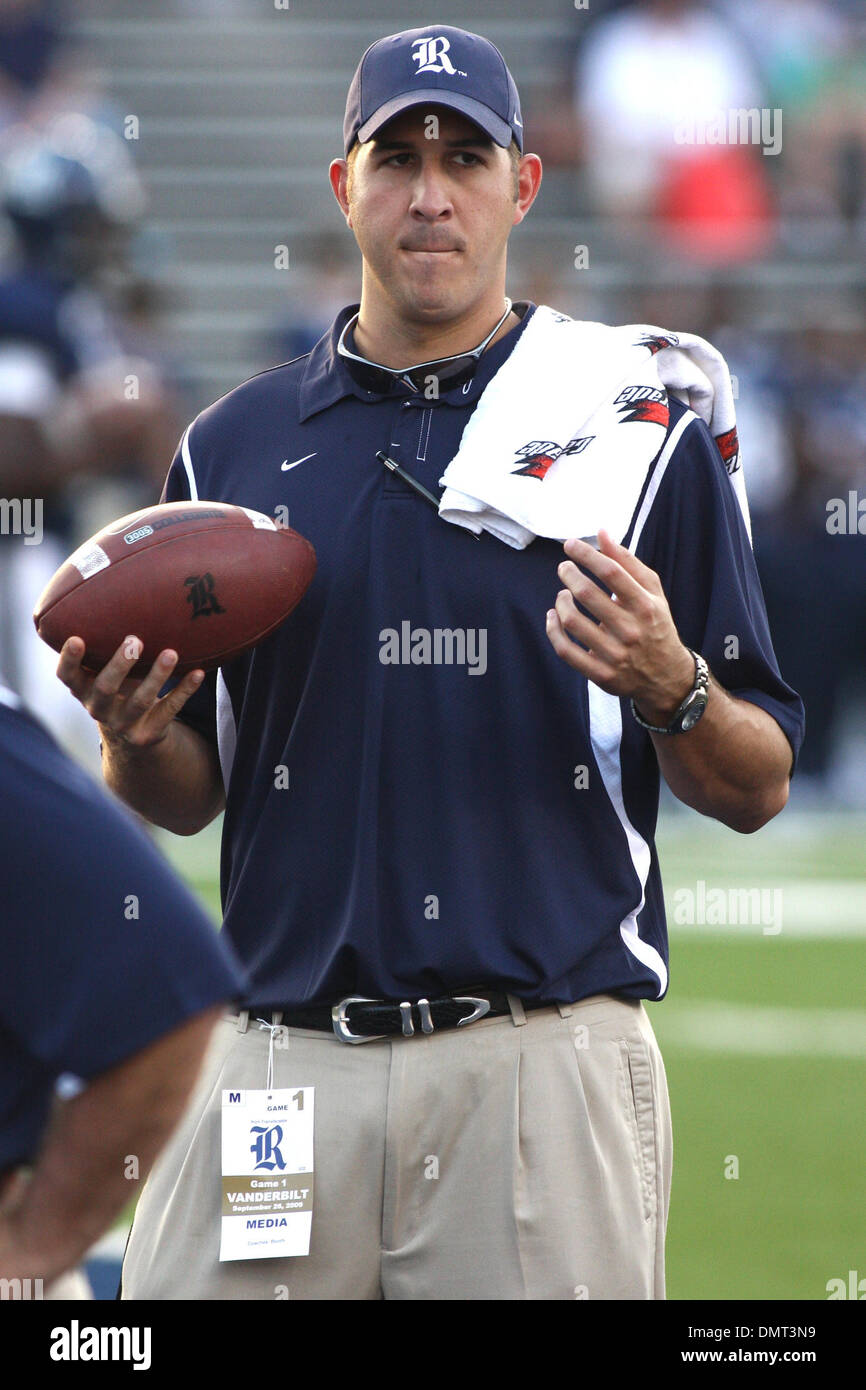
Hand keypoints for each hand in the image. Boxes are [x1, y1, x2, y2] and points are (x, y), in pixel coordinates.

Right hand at [56, 636, 204, 749]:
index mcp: (83, 689)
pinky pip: (169, 710)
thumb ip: (107, 644)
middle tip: (134, 640)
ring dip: (157, 676)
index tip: (76, 638)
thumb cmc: (119, 686)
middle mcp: (98, 708)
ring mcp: (123, 724)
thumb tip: (124, 587)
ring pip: (140, 701)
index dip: (69, 659)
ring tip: (171, 653)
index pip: (67, 676)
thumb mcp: (107, 669)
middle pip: (105, 688)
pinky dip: (184, 691)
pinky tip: (198, 673)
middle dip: (119, 665)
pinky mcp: (148, 734)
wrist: (134, 734)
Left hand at [545, 528, 693, 723]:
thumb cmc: (655, 625)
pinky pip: (566, 651)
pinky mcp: (601, 674)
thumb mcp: (652, 593)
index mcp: (645, 606)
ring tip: (563, 594)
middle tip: (564, 568)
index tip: (570, 545)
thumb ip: (628, 562)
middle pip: (587, 594)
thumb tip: (602, 533)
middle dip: (569, 574)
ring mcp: (615, 655)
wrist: (666, 676)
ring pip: (572, 621)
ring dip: (560, 602)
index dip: (587, 554)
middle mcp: (631, 630)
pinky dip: (553, 630)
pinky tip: (553, 617)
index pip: (611, 572)